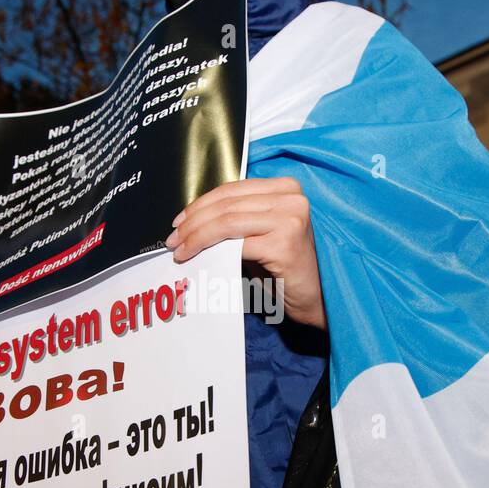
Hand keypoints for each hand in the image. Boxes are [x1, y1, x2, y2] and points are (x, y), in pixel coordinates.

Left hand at [165, 177, 326, 329]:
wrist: (315, 299)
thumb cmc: (284, 269)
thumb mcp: (260, 234)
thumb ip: (236, 219)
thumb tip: (191, 219)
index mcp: (286, 188)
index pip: (232, 190)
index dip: (201, 204)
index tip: (179, 221)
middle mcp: (291, 198)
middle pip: (227, 204)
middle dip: (193, 222)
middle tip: (173, 238)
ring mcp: (290, 219)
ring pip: (226, 221)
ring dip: (196, 236)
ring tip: (179, 249)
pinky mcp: (284, 243)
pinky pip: (235, 243)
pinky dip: (209, 249)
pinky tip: (195, 258)